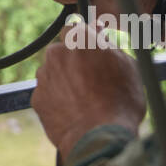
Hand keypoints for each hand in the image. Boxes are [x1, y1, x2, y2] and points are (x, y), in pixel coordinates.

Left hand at [32, 40, 145, 160]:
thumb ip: (110, 47)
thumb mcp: (129, 67)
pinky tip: (74, 112)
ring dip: (64, 81)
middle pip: (62, 51)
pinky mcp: (36, 98)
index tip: (93, 49)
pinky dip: (57, 100)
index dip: (85, 39)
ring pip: (53, 73)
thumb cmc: (121, 101)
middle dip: (73, 61)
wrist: (100, 138)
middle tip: (92, 80)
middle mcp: (56, 53)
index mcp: (79, 38)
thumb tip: (101, 35)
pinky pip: (48, 94)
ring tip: (85, 101)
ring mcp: (44, 76)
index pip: (76, 27)